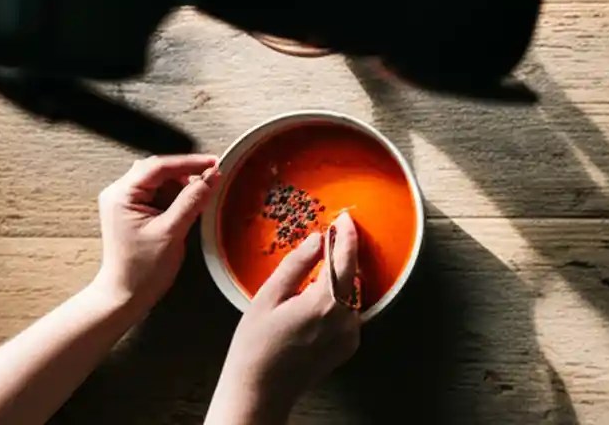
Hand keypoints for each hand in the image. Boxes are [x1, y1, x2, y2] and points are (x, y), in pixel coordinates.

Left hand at [92, 154, 219, 311]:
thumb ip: (192, 201)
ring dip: (183, 187)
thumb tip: (212, 177)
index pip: (158, 166)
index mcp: (122, 194)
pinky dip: (177, 198)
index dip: (190, 162)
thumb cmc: (141, 269)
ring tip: (200, 200)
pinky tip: (189, 208)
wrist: (125, 295)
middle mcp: (120, 193)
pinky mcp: (135, 211)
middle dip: (187, 175)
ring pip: (162, 181)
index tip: (215, 163)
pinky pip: (160, 194)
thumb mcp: (171, 232)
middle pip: (160, 170)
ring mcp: (127, 202)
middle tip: (212, 181)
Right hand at [207, 212, 360, 423]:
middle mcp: (346, 317)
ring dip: (338, 280)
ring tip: (314, 274)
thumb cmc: (256, 344)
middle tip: (326, 240)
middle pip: (351, 275)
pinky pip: (348, 312)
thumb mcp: (269, 297)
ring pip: (351, 293)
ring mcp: (351, 334)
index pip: (346, 258)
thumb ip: (296, 265)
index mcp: (326, 302)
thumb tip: (317, 239)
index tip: (344, 218)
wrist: (261, 391)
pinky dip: (337, 301)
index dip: (347, 234)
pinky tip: (314, 303)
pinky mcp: (349, 345)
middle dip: (341, 255)